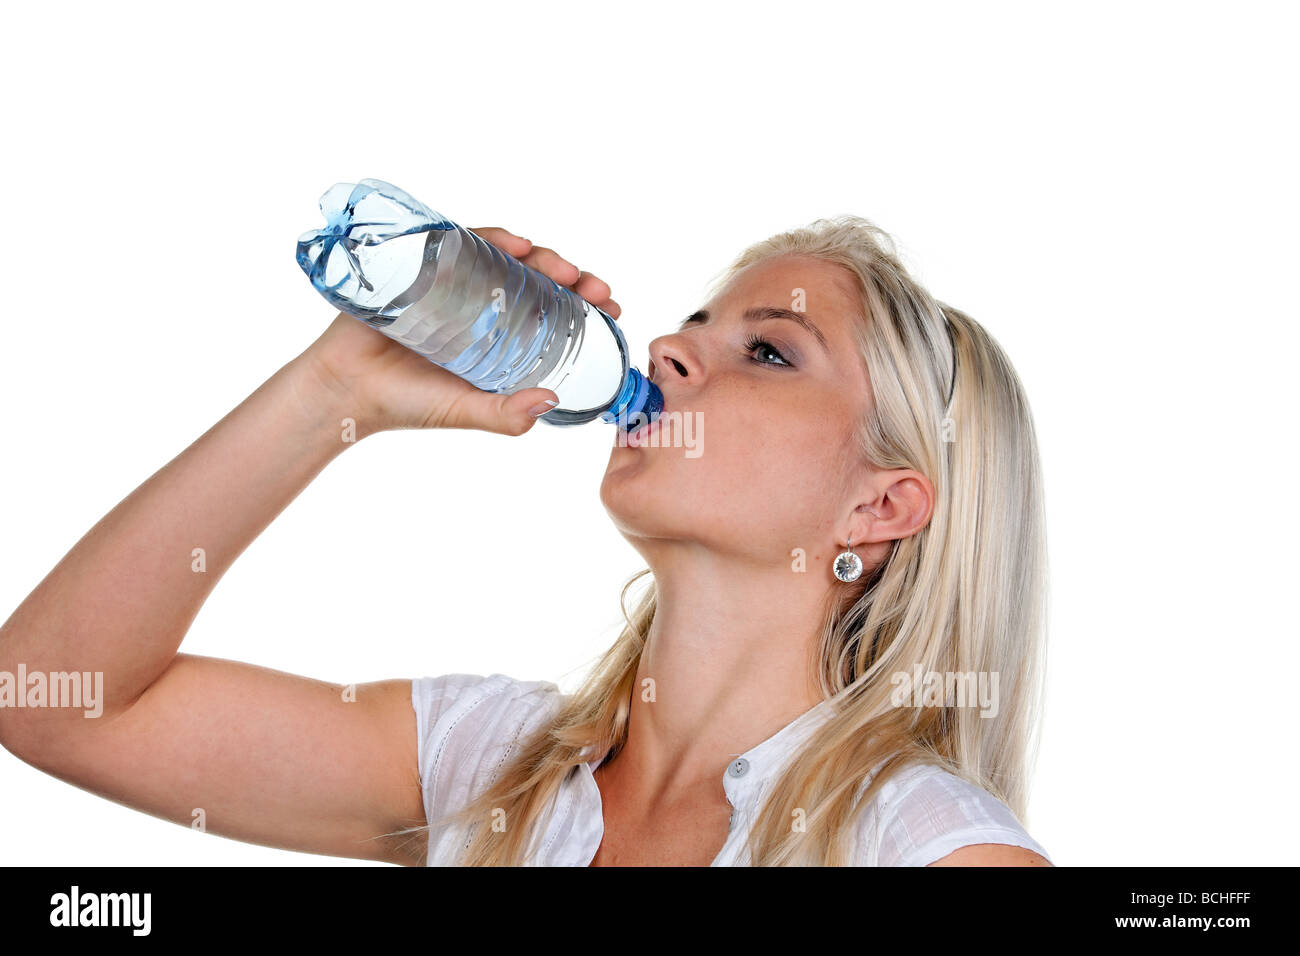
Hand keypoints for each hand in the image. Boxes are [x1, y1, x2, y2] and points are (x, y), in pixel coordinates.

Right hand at [298, 228, 620, 436]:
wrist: (345, 388)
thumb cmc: (407, 403)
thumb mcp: (467, 411)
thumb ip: (506, 415)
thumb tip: (552, 402)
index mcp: (500, 339)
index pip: (552, 315)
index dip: (585, 308)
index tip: (611, 307)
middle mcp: (483, 307)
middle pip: (539, 283)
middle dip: (573, 281)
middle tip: (595, 289)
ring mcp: (457, 283)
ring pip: (509, 260)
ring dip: (543, 258)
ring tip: (565, 269)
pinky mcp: (427, 265)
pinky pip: (466, 242)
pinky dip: (495, 239)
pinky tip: (517, 244)